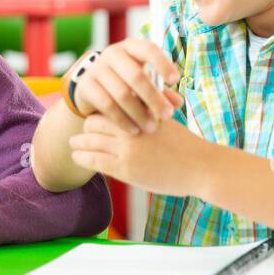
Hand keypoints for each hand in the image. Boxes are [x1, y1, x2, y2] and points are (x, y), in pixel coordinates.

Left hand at [69, 101, 206, 196]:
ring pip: (89, 141)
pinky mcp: (125, 169)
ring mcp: (127, 148)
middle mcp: (131, 127)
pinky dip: (81, 157)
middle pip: (94, 122)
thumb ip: (145, 112)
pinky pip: (94, 160)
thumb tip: (129, 106)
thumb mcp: (165, 119)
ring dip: (77, 143)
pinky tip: (77, 157)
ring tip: (72, 145)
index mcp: (140, 112)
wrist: (201, 167)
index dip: (97, 113)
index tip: (91, 118)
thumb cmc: (186, 145)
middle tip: (79, 133)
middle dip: (85, 129)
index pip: (108, 107)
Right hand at [72, 38, 181, 135]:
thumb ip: (161, 91)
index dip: (163, 63)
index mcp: (130, 47)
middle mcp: (112, 53)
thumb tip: (177, 103)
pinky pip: (107, 105)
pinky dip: (123, 120)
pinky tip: (134, 130)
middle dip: (154, 98)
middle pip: (136, 76)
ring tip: (152, 128)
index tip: (175, 80)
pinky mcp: (85, 85)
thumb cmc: (126, 82)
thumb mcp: (143, 82)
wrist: (92, 88)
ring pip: (122, 93)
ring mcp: (97, 69)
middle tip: (168, 116)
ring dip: (139, 113)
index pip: (148, 49)